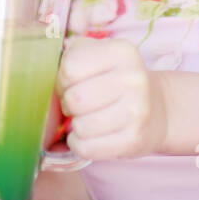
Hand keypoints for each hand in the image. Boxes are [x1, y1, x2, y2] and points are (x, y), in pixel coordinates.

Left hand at [57, 37, 168, 160]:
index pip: (69, 69)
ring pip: (80, 126)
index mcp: (122, 51)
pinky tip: (90, 136)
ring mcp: (137, 111)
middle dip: (68, 105)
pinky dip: (80, 144)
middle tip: (78, 105)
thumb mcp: (100, 55)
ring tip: (86, 120)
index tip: (72, 84)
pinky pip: (87, 148)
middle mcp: (134, 78)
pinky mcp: (134, 140)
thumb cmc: (116, 81)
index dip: (62, 80)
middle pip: (74, 99)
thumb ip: (72, 54)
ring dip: (75, 127)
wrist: (159, 110)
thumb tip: (40, 71)